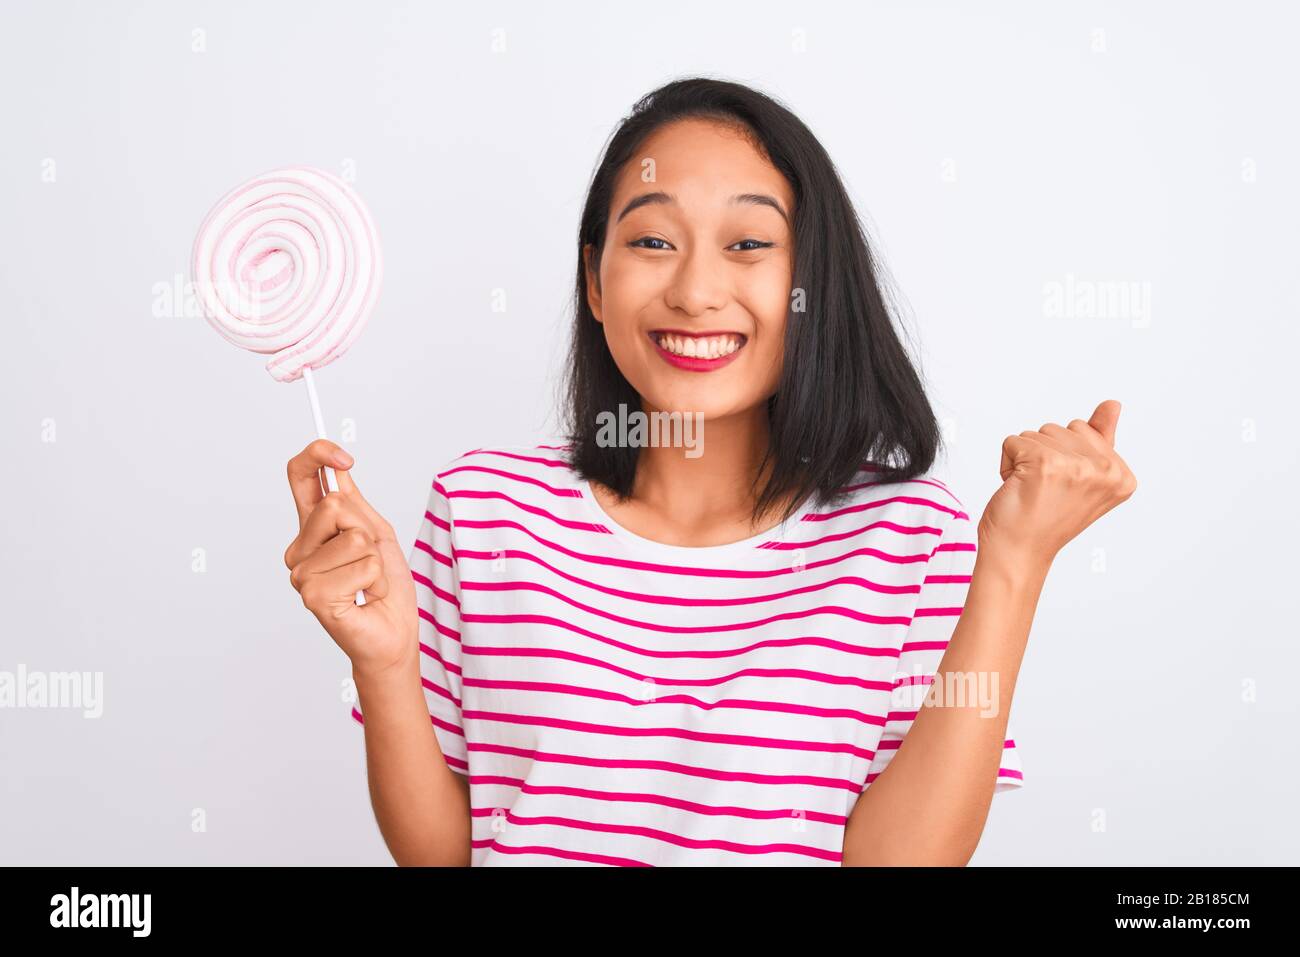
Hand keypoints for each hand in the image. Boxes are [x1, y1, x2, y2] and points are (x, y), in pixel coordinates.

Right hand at [283, 440, 417, 676]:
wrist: (393, 634)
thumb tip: (338, 472)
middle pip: (334, 504)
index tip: (344, 458)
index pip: (300, 479)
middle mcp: (300, 549)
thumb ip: (355, 506)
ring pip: (352, 536)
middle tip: (370, 560)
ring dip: (375, 560)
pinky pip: (361, 565)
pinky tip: (365, 597)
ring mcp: (302, 573)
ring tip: (369, 582)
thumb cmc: (385, 590)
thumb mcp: (378, 536)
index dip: (316, 456)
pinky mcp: (313, 594)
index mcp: (313, 530)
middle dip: (367, 530)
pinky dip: (376, 580)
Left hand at [978, 399, 1137, 568]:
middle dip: (1044, 453)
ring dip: (1024, 460)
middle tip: (1045, 491)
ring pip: (1036, 433)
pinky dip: (1007, 463)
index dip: (1063, 456)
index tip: (1063, 489)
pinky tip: (1017, 488)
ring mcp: (1077, 466)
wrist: (1018, 552)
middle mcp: (1107, 471)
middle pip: (1061, 427)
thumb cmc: (1045, 518)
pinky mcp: (1045, 463)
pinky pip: (1014, 440)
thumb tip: (1112, 404)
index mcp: (1122, 475)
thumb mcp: (1080, 478)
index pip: (1084, 429)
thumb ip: (1099, 440)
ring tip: (1032, 491)